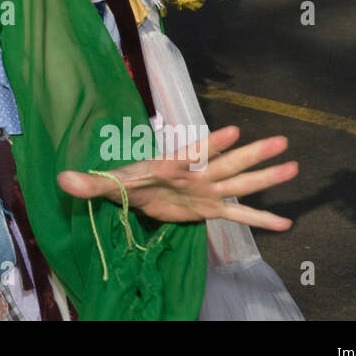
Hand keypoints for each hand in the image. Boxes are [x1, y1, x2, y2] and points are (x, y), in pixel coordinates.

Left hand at [57, 126, 297, 230]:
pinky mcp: (210, 210)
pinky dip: (261, 220)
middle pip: (227, 164)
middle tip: (281, 140)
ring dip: (266, 178)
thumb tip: (62, 179)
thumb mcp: (108, 185)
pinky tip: (286, 224)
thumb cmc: (125, 182)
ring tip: (294, 167)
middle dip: (252, 154)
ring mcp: (207, 192)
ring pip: (240, 184)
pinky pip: (239, 216)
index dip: (211, 144)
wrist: (136, 193)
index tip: (233, 131)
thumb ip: (89, 183)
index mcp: (172, 165)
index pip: (193, 153)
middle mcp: (195, 175)